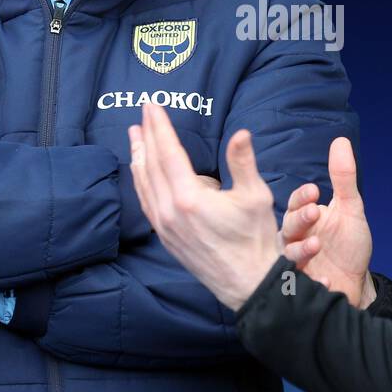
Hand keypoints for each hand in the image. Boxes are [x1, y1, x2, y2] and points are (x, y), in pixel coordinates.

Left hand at [129, 102, 279, 310]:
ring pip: (144, 185)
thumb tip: (241, 133)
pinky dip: (142, 182)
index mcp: (189, 198)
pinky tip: (142, 172)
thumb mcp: (255, 197)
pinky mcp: (165, 237)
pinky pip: (146, 202)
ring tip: (135, 137)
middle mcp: (169, 212)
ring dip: (139, 157)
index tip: (153, 106)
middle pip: (151, 165)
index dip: (160, 127)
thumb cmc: (254, 239)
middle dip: (147, 137)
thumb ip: (243, 163)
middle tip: (143, 113)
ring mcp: (164, 226)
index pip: (168, 153)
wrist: (248, 284)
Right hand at [280, 137, 375, 308]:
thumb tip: (340, 140)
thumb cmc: (349, 244)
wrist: (354, 283)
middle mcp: (294, 239)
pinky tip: (325, 279)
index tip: (314, 191)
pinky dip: (312, 282)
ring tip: (317, 246)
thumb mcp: (351, 210)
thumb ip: (343, 178)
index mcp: (304, 218)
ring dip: (300, 250)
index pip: (296, 203)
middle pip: (288, 226)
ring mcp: (295, 263)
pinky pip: (298, 284)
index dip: (302, 197)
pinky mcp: (300, 286)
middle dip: (299, 219)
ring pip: (287, 254)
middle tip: (314, 213)